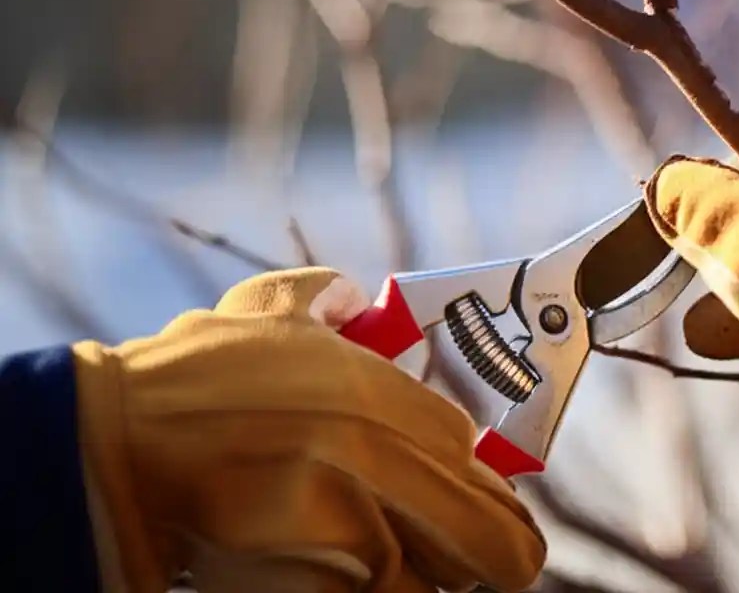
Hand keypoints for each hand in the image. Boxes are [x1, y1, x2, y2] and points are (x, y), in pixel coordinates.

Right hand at [73, 267, 544, 592]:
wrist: (116, 446)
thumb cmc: (188, 377)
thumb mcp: (266, 308)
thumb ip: (327, 299)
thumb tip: (356, 300)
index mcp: (381, 393)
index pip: (474, 454)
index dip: (480, 484)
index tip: (470, 496)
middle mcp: (385, 453)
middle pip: (493, 536)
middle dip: (496, 555)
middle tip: (486, 562)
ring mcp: (357, 517)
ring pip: (445, 577)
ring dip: (436, 577)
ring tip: (413, 565)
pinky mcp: (325, 571)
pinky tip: (357, 581)